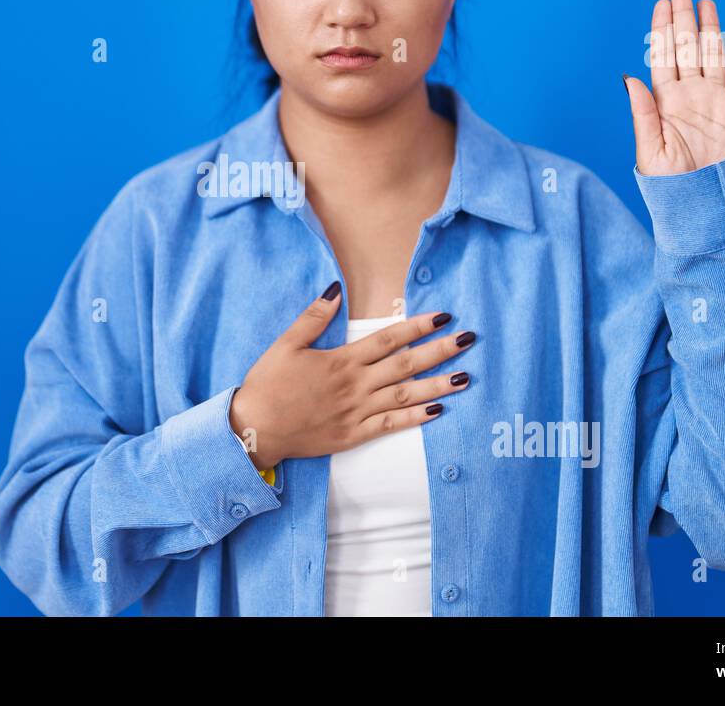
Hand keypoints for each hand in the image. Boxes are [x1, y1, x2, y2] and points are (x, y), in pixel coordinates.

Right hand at [228, 283, 475, 469]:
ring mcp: (356, 411)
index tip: (443, 317)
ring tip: (464, 376)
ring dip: (436, 384)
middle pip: (405, 364)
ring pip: (405, 395)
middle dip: (439, 351)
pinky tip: (438, 410)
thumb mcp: (286, 344)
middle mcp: (355, 384)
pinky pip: (391, 424)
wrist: (255, 429)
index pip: (388, 339)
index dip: (418, 327)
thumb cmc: (268, 384)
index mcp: (341, 360)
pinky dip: (415, 417)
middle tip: (468, 340)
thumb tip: (336, 290)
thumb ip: (313, 317)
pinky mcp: (353, 435)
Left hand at [624, 0, 724, 175]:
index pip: (663, 58)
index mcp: (665, 105)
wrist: (707, 210)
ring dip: (710, 30)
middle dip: (683, 19)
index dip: (662, 30)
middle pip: (688, 50)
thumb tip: (630, 76)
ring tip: (705, 2)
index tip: (660, 3)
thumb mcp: (650, 152)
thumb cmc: (671, 189)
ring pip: (714, 58)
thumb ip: (643, 113)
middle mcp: (691, 99)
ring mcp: (717, 104)